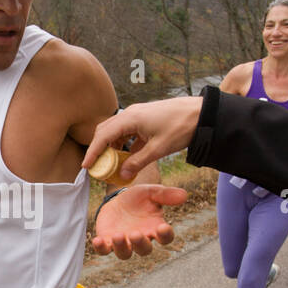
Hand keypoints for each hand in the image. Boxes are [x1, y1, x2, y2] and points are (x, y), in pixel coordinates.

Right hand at [82, 97, 202, 180]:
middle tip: (96, 165)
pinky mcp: (144, 117)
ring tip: (111, 163)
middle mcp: (131, 114)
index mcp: (131, 119)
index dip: (93, 151)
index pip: (104, 136)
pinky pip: (127, 130)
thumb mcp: (158, 149)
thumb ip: (138, 162)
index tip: (86, 165)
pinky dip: (123, 142)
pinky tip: (127, 155)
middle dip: (99, 148)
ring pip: (116, 130)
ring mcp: (137, 114)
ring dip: (111, 145)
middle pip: (105, 130)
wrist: (201, 113)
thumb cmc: (181, 128)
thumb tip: (123, 175)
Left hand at [91, 184, 186, 258]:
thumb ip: (165, 195)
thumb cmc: (139, 199)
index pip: (165, 238)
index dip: (165, 235)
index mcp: (156, 229)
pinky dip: (101, 248)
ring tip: (119, 236)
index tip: (163, 227)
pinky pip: (104, 250)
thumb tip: (184, 195)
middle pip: (144, 250)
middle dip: (140, 244)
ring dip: (122, 247)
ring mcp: (124, 243)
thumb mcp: (151, 192)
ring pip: (124, 254)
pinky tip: (97, 240)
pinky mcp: (108, 242)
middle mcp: (141, 240)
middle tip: (137, 234)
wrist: (118, 200)